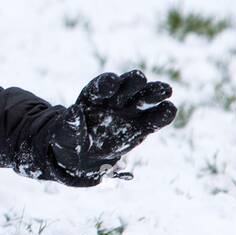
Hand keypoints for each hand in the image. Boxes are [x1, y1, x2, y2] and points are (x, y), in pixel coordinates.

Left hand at [46, 70, 176, 185]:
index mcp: (92, 97)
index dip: (106, 83)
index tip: (112, 81)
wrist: (83, 156)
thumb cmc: (70, 140)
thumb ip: (71, 123)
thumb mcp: (65, 133)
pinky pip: (153, 119)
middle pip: (125, 87)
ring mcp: (129, 112)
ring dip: (154, 93)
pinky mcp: (141, 127)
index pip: (100, 86)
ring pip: (143, 99)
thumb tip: (73, 110)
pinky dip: (162, 114)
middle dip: (131, 82)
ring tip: (165, 90)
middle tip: (139, 78)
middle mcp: (114, 100)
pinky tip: (170, 109)